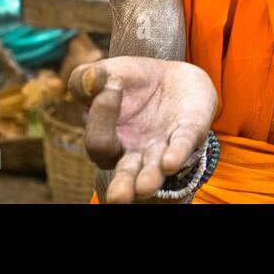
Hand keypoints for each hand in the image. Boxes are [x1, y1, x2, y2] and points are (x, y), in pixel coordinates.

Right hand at [68, 56, 218, 203]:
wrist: (171, 74)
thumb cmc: (130, 82)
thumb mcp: (104, 74)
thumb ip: (83, 80)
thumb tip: (89, 81)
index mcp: (110, 142)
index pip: (99, 141)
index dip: (102, 113)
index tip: (113, 83)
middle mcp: (136, 153)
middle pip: (126, 176)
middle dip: (122, 187)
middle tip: (118, 199)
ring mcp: (163, 146)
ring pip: (155, 169)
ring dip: (150, 178)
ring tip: (144, 188)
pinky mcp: (190, 132)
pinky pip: (184, 145)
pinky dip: (177, 153)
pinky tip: (171, 162)